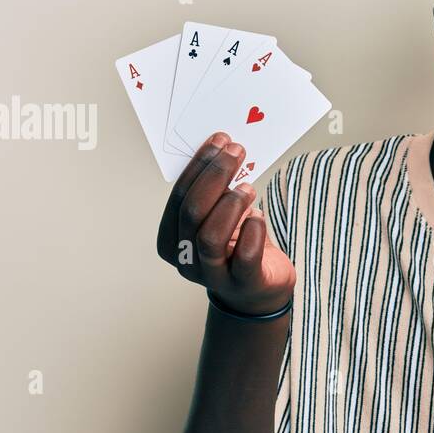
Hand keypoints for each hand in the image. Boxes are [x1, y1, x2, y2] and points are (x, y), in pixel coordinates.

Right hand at [156, 133, 295, 316]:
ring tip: (248, 187)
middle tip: (236, 152)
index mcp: (173, 239)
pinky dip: (253, 229)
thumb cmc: (239, 247)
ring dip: (230, 204)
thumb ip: (216, 194)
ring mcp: (213, 276)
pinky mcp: (244, 284)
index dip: (199, 166)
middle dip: (215, 175)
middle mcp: (187, 259)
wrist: (260, 291)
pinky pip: (245, 256)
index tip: (219, 141)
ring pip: (211, 236)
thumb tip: (224, 152)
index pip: (179, 197)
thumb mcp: (222, 218)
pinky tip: (259, 215)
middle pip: (192, 212)